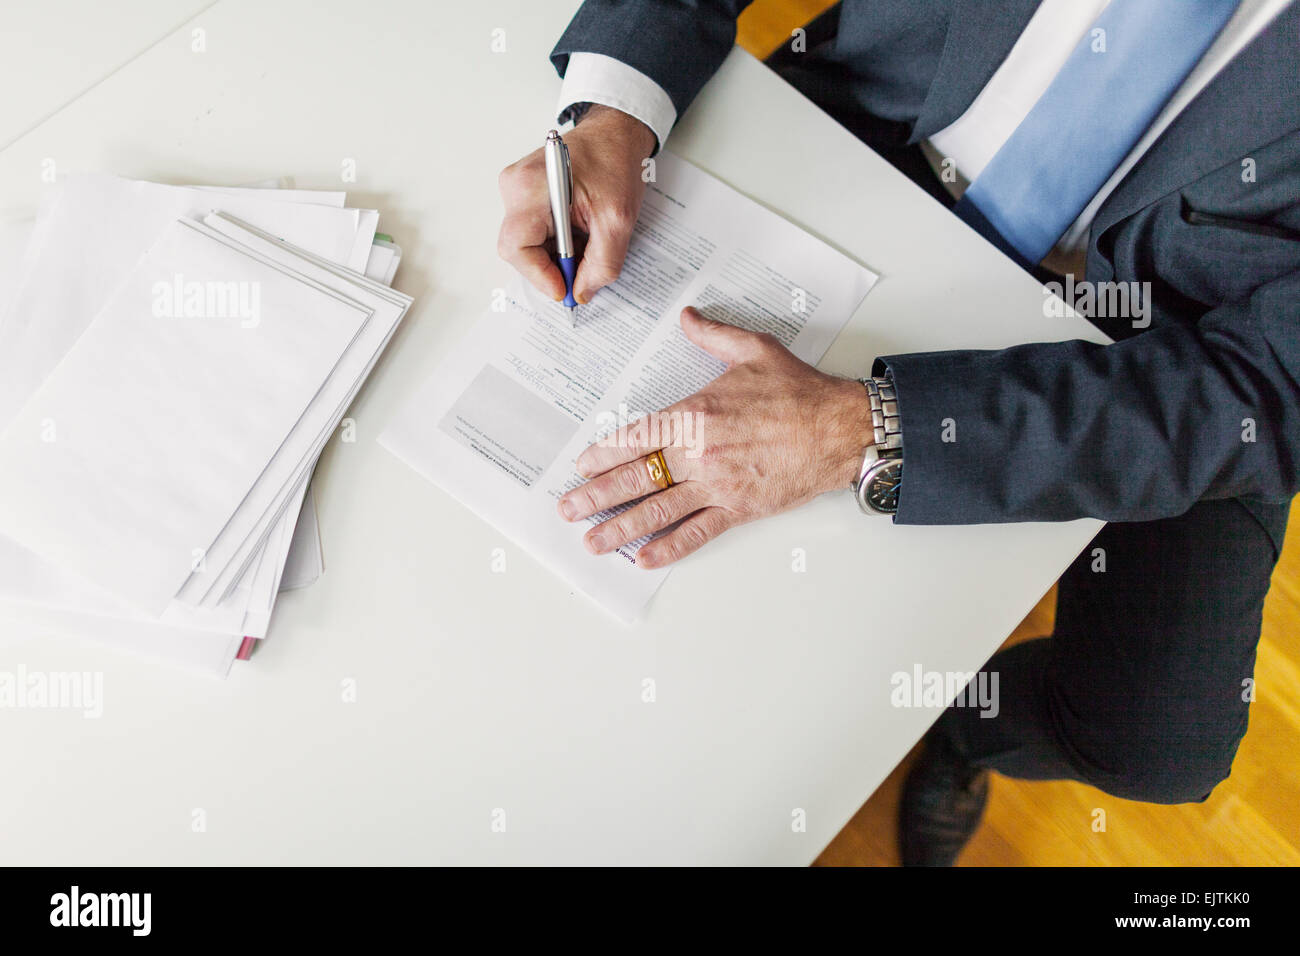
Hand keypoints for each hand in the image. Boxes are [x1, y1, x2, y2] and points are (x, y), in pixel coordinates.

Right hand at [497, 105, 656, 303]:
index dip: (540, 275)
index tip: (566, 288)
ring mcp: (515, 190)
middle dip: (551, 266)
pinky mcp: (523, 194)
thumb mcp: (618, 220)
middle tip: (583, 270)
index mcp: (530, 188)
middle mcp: (514, 187)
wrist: (616, 133)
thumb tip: (581, 292)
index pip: (517, 249)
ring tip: (586, 241)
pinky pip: (532, 232)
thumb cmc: (615, 161)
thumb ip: (602, 264)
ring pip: (526, 243)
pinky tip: (578, 232)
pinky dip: (555, 242)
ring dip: (556, 254)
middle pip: (520, 249)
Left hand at [557, 307, 874, 568]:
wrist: (842, 428)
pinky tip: (643, 558)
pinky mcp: (739, 509)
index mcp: (695, 414)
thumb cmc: (801, 392)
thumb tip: (688, 316)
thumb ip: (713, 335)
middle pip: (636, 477)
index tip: (582, 465)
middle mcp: (699, 453)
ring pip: (657, 510)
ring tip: (592, 540)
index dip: (604, 453)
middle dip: (596, 495)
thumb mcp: (754, 349)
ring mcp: (718, 485)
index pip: (636, 436)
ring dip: (620, 527)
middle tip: (568, 508)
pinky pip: (697, 532)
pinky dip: (669, 547)